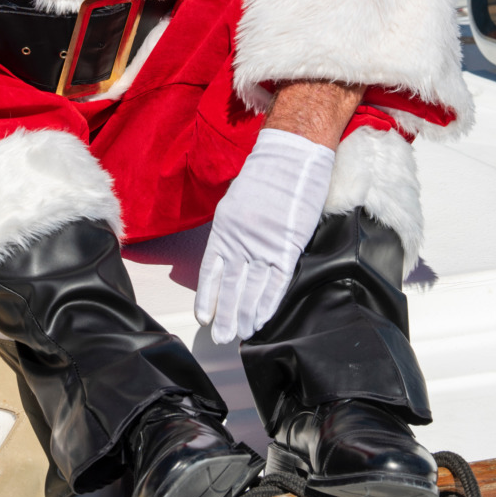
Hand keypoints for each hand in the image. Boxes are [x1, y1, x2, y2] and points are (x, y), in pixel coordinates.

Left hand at [194, 128, 335, 344]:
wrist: (290, 158)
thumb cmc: (265, 177)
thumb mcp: (236, 202)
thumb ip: (233, 231)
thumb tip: (231, 253)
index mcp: (224, 229)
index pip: (211, 271)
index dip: (207, 296)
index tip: (205, 317)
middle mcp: (241, 241)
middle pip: (231, 286)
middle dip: (226, 315)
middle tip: (222, 337)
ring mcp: (264, 246)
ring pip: (252, 290)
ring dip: (246, 315)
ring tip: (242, 334)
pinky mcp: (287, 248)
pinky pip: (276, 283)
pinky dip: (269, 303)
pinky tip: (262, 319)